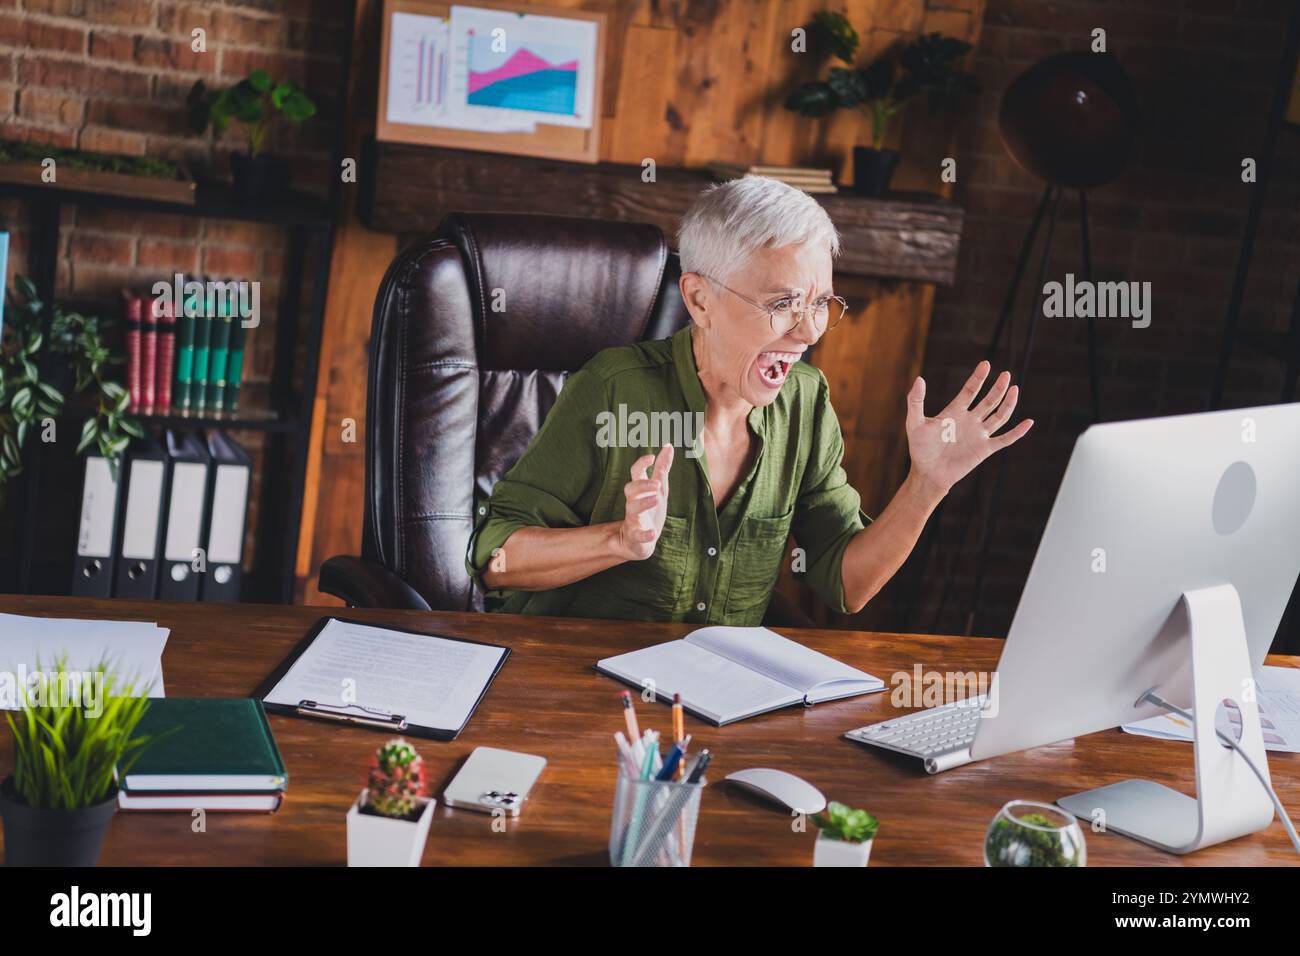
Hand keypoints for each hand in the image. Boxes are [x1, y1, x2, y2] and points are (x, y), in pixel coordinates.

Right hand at [615, 444, 673, 560]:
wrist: (640, 542)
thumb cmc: (650, 511)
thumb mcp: (658, 490)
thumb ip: (662, 469)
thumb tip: (669, 446)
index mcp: (639, 492)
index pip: (635, 474)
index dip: (640, 464)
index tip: (651, 457)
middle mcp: (633, 503)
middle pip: (630, 490)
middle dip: (641, 485)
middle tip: (656, 484)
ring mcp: (633, 520)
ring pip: (632, 510)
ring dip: (644, 504)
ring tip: (657, 499)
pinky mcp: (636, 537)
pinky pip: (638, 535)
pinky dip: (645, 534)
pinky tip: (653, 533)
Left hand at [905, 361, 1032, 495]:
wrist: (928, 473)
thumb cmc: (920, 449)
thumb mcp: (914, 423)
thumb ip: (915, 401)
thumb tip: (919, 379)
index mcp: (955, 411)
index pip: (970, 391)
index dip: (978, 378)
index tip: (986, 364)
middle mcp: (969, 420)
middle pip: (988, 401)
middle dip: (997, 388)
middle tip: (1006, 374)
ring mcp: (978, 434)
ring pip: (999, 416)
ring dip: (1007, 403)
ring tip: (1015, 388)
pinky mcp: (985, 449)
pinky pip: (1004, 439)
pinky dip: (1017, 432)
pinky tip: (1029, 422)